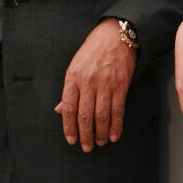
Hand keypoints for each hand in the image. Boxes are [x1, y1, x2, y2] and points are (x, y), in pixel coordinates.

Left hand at [55, 18, 135, 151]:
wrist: (115, 35)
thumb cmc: (93, 50)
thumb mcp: (74, 67)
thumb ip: (69, 90)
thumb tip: (61, 110)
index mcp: (73, 78)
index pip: (69, 109)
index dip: (69, 127)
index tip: (71, 140)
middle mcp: (88, 82)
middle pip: (85, 116)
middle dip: (86, 135)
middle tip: (87, 147)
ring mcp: (106, 84)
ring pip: (102, 116)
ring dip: (101, 133)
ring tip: (101, 142)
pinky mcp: (121, 85)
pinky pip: (118, 110)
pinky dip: (117, 125)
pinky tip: (115, 134)